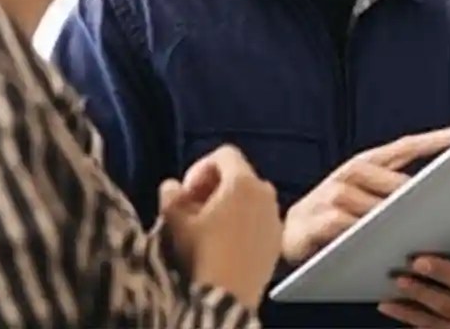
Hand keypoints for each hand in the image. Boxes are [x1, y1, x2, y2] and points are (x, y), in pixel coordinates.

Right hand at [159, 145, 282, 309]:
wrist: (228, 295)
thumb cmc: (202, 254)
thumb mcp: (177, 223)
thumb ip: (171, 196)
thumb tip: (171, 186)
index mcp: (243, 181)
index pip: (225, 153)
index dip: (200, 167)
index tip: (186, 191)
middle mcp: (266, 192)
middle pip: (239, 175)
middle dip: (213, 186)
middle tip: (192, 207)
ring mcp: (276, 215)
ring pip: (251, 198)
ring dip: (229, 204)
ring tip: (208, 227)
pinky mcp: (279, 238)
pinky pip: (260, 218)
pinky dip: (244, 221)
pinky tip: (226, 242)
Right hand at [282, 127, 449, 263]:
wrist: (288, 234)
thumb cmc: (333, 213)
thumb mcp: (361, 193)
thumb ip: (390, 186)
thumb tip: (430, 189)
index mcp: (362, 164)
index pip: (401, 148)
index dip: (429, 140)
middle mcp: (348, 175)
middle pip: (396, 182)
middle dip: (419, 194)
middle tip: (446, 200)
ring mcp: (333, 196)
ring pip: (379, 207)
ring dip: (398, 219)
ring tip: (421, 227)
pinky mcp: (322, 221)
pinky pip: (356, 227)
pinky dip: (371, 235)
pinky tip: (384, 243)